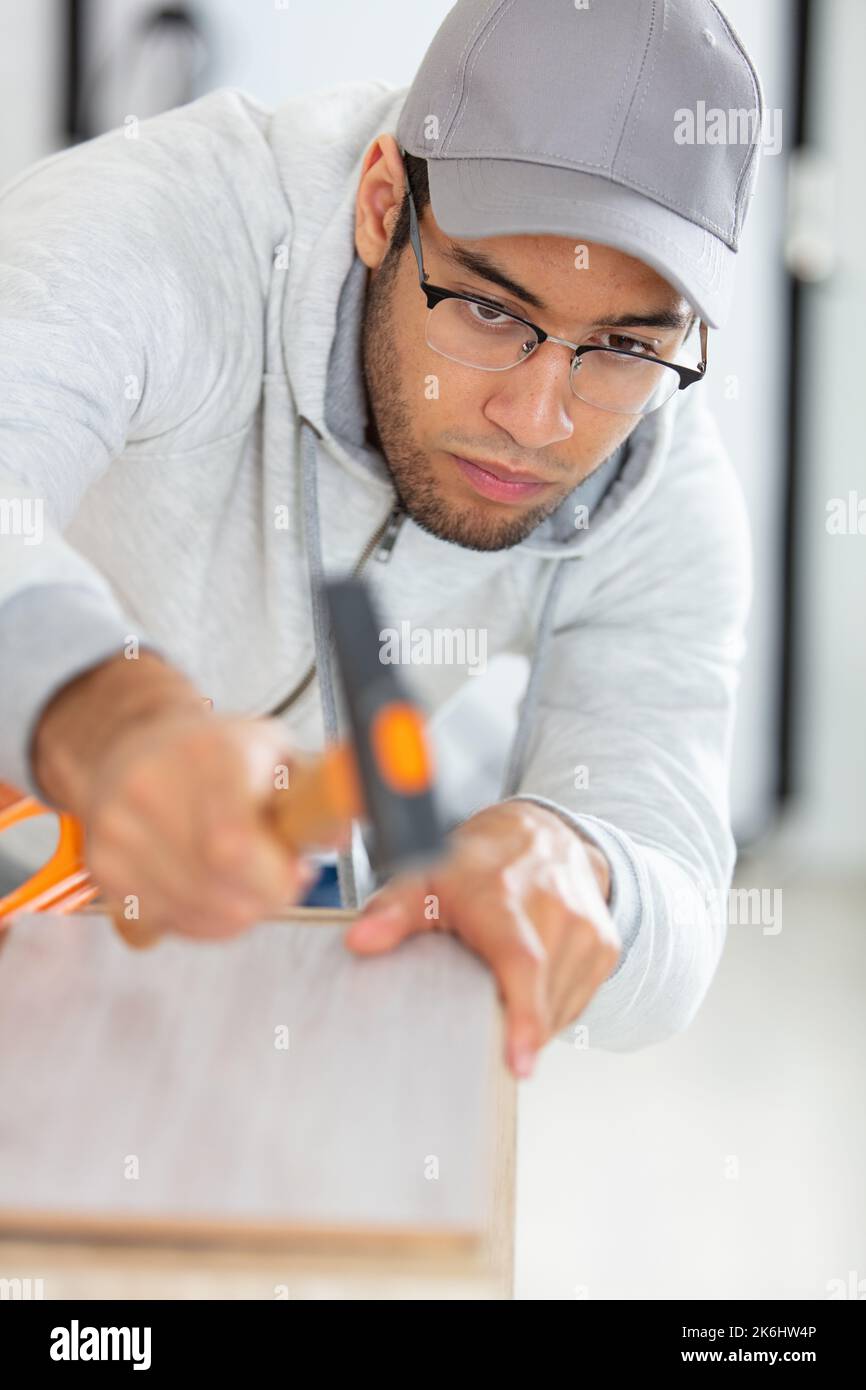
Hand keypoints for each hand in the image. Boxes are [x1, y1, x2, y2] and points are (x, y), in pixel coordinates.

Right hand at [33, 653, 315, 938]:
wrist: (135, 744)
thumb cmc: (218, 753)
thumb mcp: (278, 752)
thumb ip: (317, 793)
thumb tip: (339, 829)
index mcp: (205, 755)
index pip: (232, 847)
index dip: (275, 877)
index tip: (295, 870)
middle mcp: (149, 789)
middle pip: (221, 895)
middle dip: (265, 898)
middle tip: (274, 874)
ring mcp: (117, 833)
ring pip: (196, 918)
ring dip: (232, 912)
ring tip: (238, 874)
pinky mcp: (101, 870)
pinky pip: (162, 927)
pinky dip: (193, 919)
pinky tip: (200, 883)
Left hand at [345, 800, 619, 1077]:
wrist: (543, 834)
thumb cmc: (480, 863)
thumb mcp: (426, 876)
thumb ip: (393, 911)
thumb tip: (360, 941)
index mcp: (504, 896)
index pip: (522, 961)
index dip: (523, 1015)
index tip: (519, 1062)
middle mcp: (555, 910)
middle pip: (538, 995)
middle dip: (509, 1028)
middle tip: (478, 1032)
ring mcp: (586, 930)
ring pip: (560, 1007)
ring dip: (529, 1022)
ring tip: (498, 992)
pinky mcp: (604, 946)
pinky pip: (576, 1002)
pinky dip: (549, 1010)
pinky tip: (526, 989)